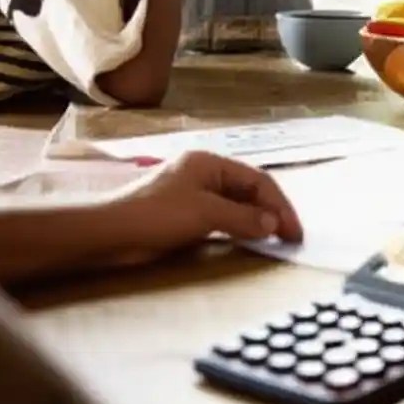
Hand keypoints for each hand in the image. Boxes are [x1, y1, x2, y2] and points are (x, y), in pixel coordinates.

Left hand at [109, 151, 302, 264]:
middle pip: (249, 190)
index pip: (258, 180)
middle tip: (290, 237)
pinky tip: (248, 240)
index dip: (280, 205)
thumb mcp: (205, 213)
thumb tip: (274, 224)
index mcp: (210, 163)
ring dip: (257, 221)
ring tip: (275, 240)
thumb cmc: (156, 215)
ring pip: (237, 204)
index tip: (294, 231)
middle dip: (271, 211)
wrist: (109, 234)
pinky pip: (222, 217)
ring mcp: (194, 194)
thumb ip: (243, 217)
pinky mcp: (185, 214)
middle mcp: (205, 174)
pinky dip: (239, 227)